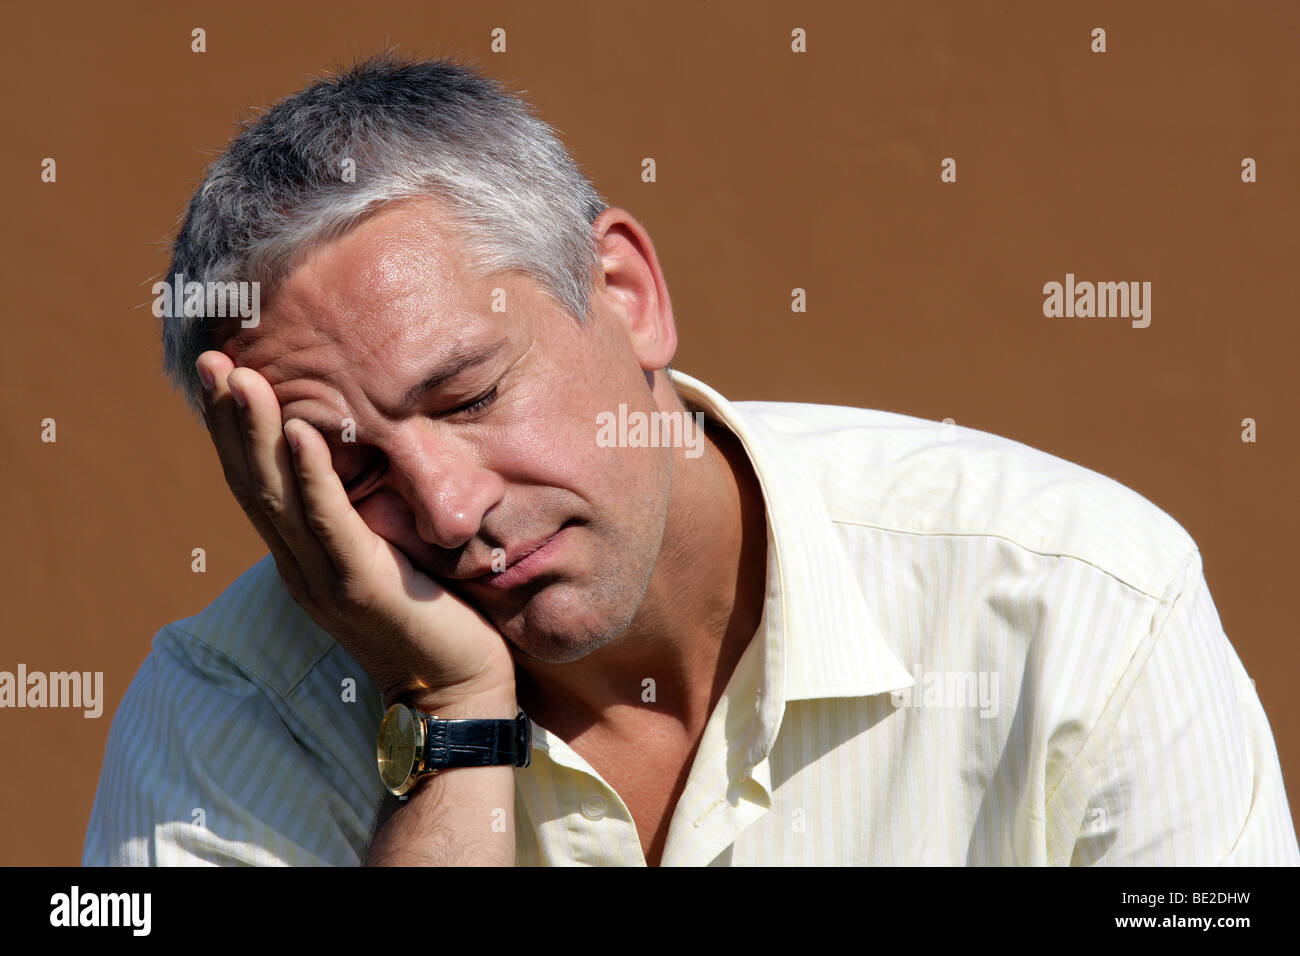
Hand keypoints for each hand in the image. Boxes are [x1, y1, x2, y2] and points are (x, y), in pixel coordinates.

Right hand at [194, 350, 515, 710]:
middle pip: (252, 480)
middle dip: (228, 418)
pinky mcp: (359, 586)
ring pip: (277, 495)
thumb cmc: (430, 616)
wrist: (454, 691)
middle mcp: (299, 563)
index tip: (222, 369)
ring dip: (256, 433)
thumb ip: (363, 514)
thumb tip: (365, 458)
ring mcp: (323, 576)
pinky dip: (311, 477)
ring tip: (237, 377)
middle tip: (209, 357)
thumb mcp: (385, 552)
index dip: (234, 428)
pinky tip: (300, 434)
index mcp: (302, 554)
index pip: (257, 481)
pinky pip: (329, 523)